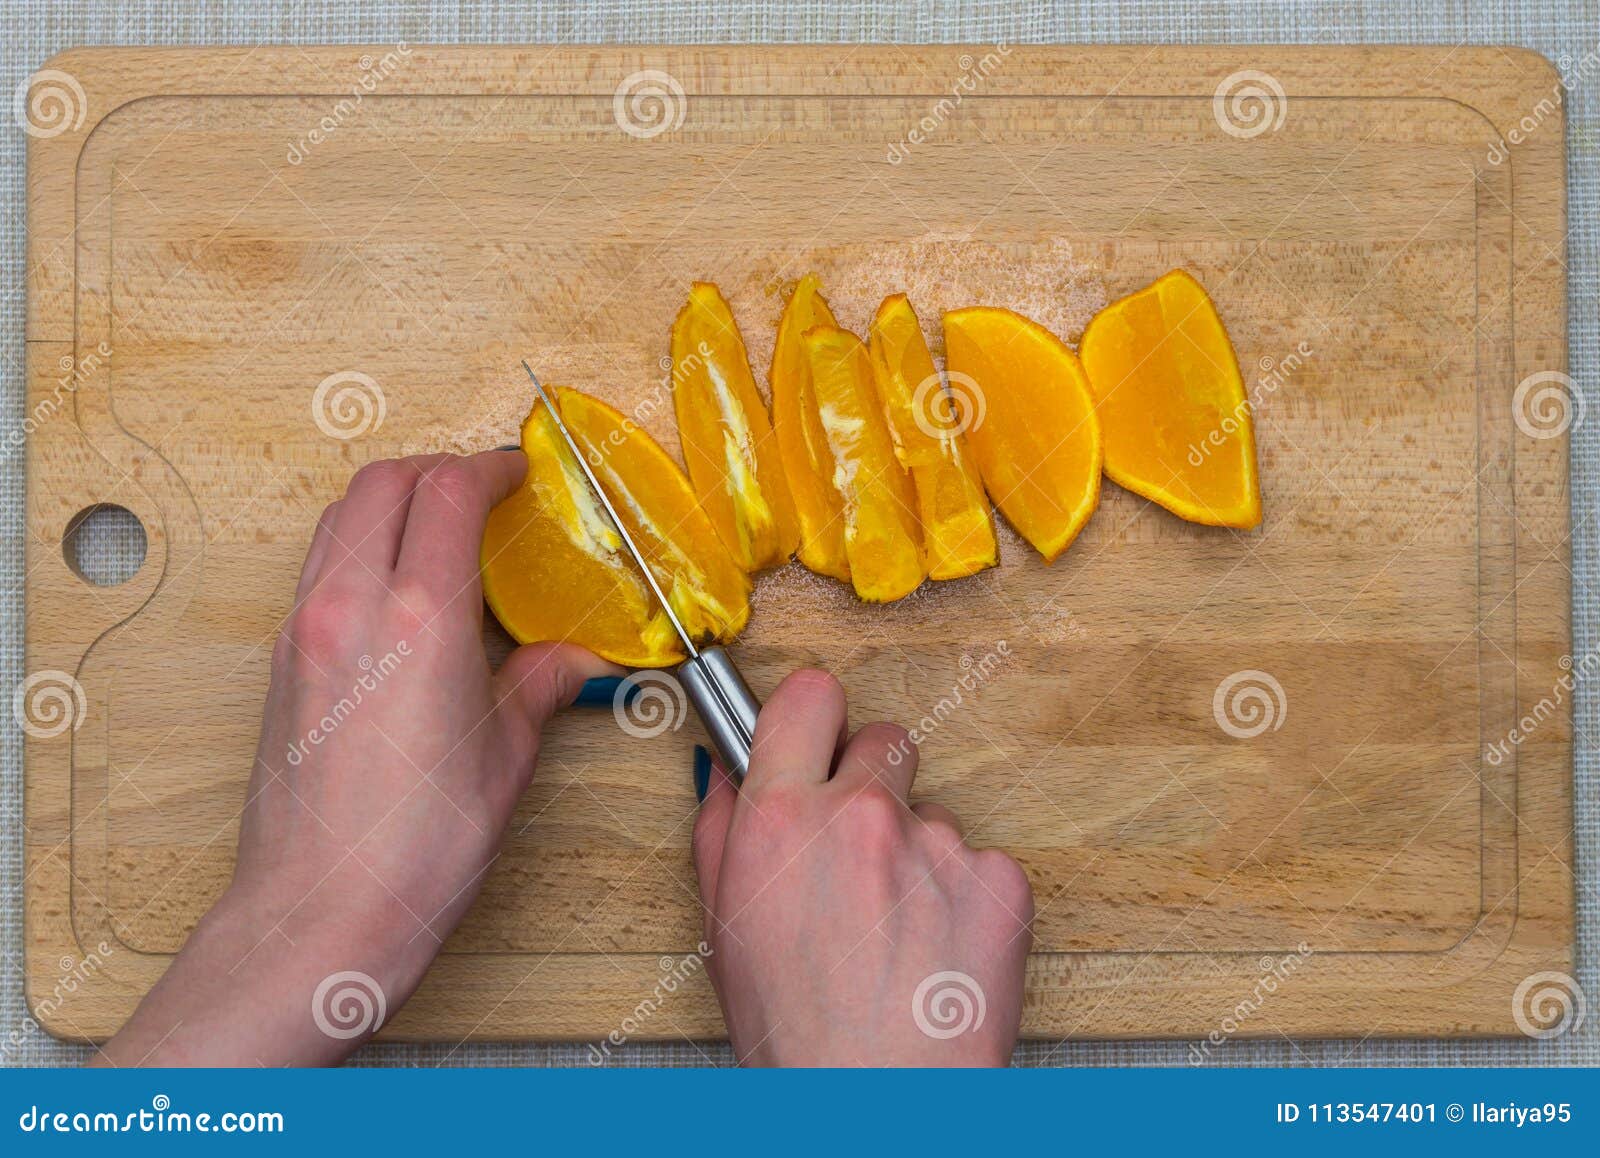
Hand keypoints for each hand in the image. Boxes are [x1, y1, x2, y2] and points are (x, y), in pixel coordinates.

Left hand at [96, 451, 615, 1065]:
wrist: (317, 914)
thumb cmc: (411, 853)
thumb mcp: (504, 762)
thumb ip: (537, 688)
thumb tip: (568, 661)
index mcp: (419, 622)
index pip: (447, 493)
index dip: (490, 468)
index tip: (518, 475)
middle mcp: (350, 609)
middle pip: (382, 483)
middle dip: (437, 470)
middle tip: (482, 490)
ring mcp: (304, 631)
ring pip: (340, 518)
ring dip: (392, 502)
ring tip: (441, 531)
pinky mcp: (282, 662)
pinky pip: (320, 566)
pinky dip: (361, 547)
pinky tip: (402, 592)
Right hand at [692, 670, 1033, 1065]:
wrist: (878, 1105)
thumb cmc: (795, 1037)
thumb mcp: (725, 928)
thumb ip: (723, 831)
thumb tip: (730, 773)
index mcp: (781, 818)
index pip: (810, 695)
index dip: (815, 715)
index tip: (819, 737)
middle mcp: (861, 814)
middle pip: (886, 738)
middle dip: (875, 780)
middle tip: (863, 849)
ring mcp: (939, 843)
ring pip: (934, 811)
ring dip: (919, 852)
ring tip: (899, 932)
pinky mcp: (1000, 878)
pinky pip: (981, 860)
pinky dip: (965, 897)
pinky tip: (940, 950)